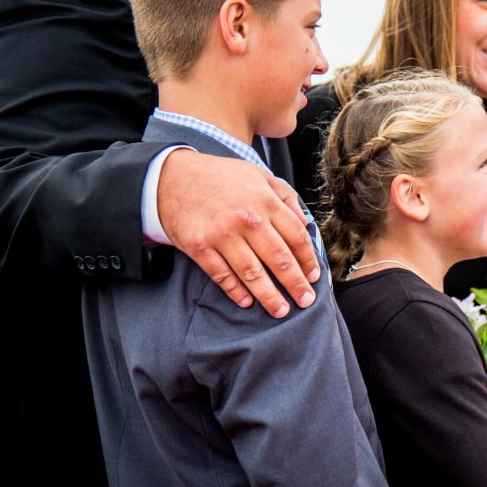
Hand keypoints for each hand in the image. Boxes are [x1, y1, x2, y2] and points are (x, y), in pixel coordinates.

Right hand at [158, 149, 319, 316]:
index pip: (297, 237)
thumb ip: (285, 196)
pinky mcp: (199, 247)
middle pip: (280, 259)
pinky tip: (247, 302)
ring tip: (281, 310)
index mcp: (265, 201)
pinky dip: (236, 291)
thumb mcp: (259, 175)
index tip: (314, 277)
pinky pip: (222, 275)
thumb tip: (305, 223)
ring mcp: (221, 234)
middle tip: (306, 301)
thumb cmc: (221, 177)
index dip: (308, 260)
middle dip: (296, 284)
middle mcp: (247, 219)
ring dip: (269, 296)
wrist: (172, 178)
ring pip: (253, 273)